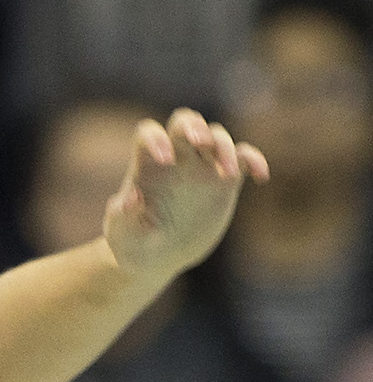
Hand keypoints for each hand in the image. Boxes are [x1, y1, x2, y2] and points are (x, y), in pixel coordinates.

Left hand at [102, 107, 269, 283]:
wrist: (157, 258)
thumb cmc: (133, 245)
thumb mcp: (123, 237)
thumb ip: (121, 218)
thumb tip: (128, 199)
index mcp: (146, 167)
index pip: (149, 133)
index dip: (156, 138)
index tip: (165, 160)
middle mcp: (175, 159)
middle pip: (186, 122)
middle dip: (195, 126)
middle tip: (201, 143)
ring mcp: (201, 167)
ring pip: (217, 137)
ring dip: (225, 147)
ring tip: (228, 174)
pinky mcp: (224, 182)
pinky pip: (244, 158)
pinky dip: (253, 160)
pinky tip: (260, 176)